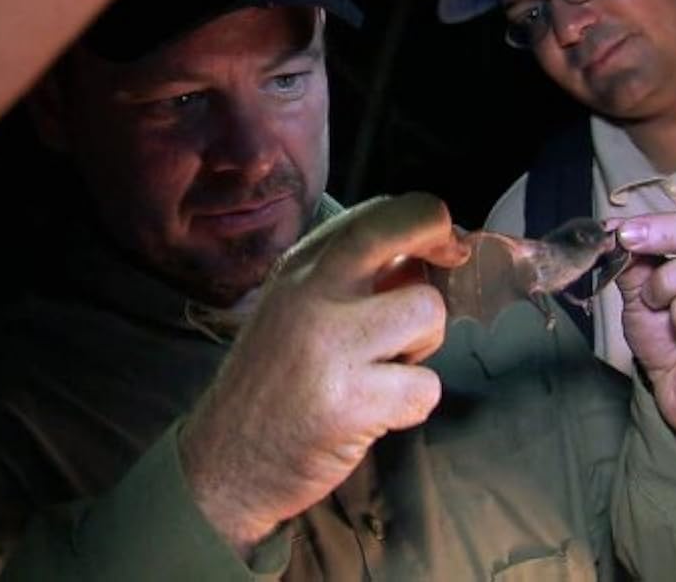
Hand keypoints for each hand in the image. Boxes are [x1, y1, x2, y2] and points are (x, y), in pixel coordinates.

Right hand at [180, 193, 468, 554]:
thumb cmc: (273, 384)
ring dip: (424, 347)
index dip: (424, 221)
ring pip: (428, 311)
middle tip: (451, 261)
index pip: (376, 213)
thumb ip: (350, 278)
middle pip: (400, 226)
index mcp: (300, 267)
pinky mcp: (349, 401)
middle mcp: (311, 293)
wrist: (223, 463)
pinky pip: (425, 387)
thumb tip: (426, 255)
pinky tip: (375, 414)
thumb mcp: (296, 310)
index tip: (442, 245)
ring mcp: (329, 345)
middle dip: (441, 237)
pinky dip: (412, 405)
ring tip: (386, 369)